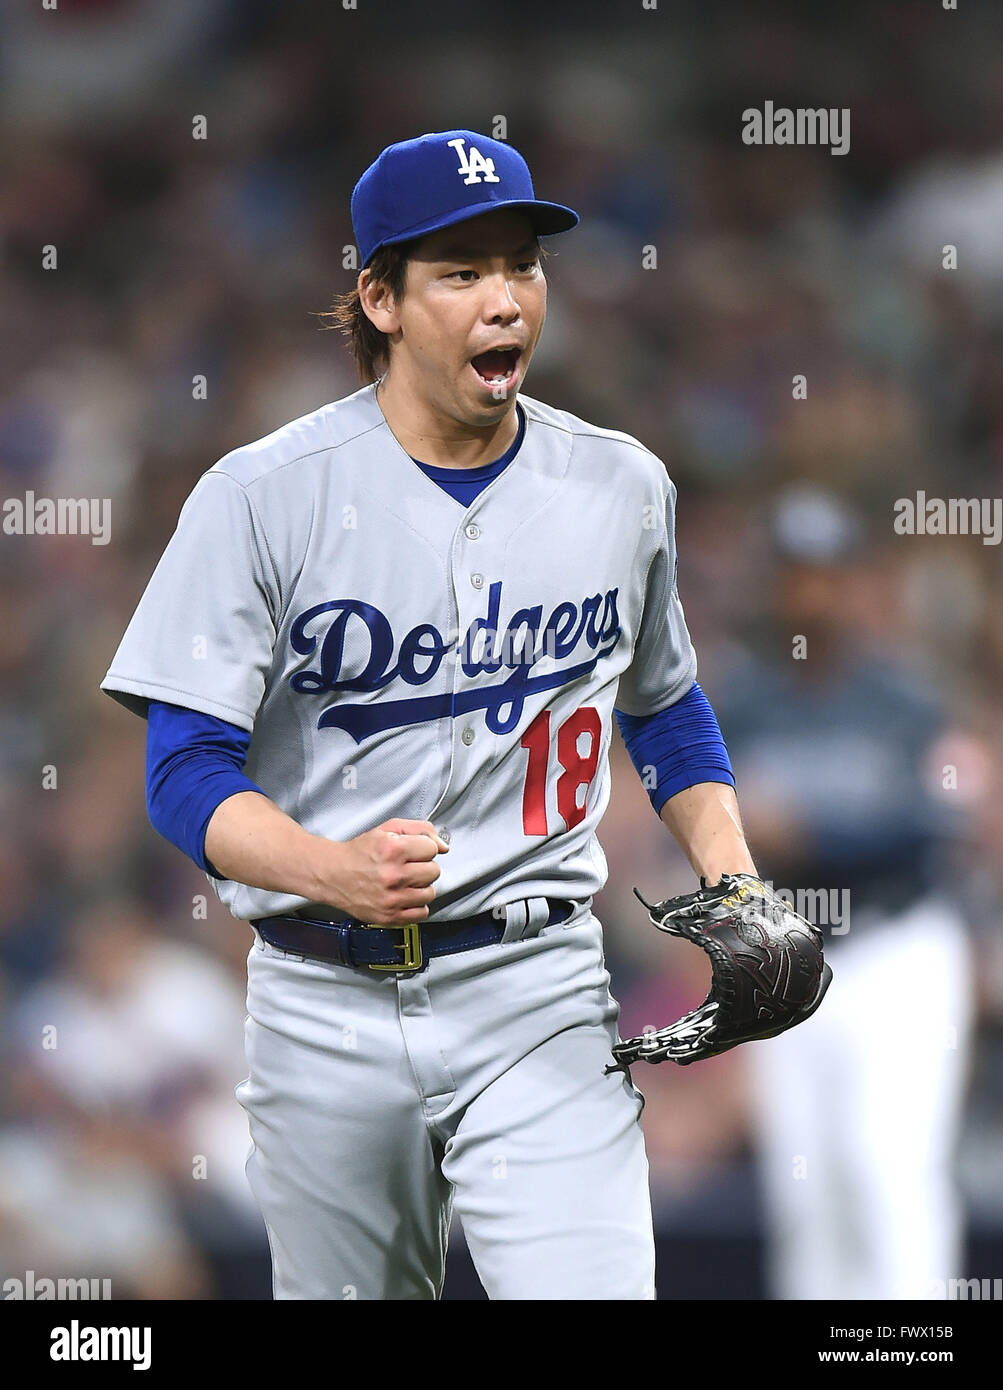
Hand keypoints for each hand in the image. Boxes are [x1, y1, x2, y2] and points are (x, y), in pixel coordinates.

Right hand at [315, 819, 449, 924]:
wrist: (332, 874)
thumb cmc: (361, 851)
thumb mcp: (388, 829)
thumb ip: (420, 830)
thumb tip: (444, 846)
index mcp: (393, 850)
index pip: (432, 849)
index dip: (423, 848)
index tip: (411, 851)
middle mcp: (393, 875)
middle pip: (434, 871)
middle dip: (423, 866)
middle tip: (407, 866)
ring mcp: (391, 899)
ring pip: (430, 893)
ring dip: (421, 887)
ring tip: (405, 882)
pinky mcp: (389, 917)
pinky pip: (421, 913)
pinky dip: (416, 905)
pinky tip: (404, 896)